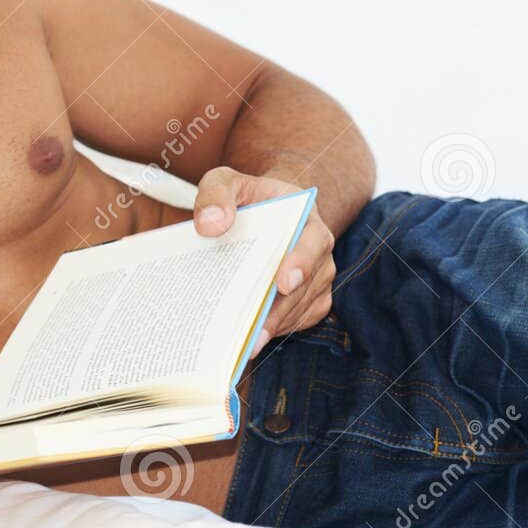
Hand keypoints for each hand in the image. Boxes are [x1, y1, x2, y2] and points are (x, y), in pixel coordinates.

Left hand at [192, 166, 336, 351]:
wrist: (260, 210)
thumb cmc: (244, 197)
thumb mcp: (225, 182)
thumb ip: (216, 195)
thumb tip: (209, 225)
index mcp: (304, 215)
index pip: (312, 240)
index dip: (301, 261)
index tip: (282, 282)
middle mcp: (318, 247)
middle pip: (311, 282)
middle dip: (284, 308)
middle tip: (258, 330)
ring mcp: (316, 275)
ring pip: (305, 305)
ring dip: (279, 325)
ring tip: (249, 344)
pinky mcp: (309, 297)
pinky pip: (301, 319)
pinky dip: (280, 330)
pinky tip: (253, 341)